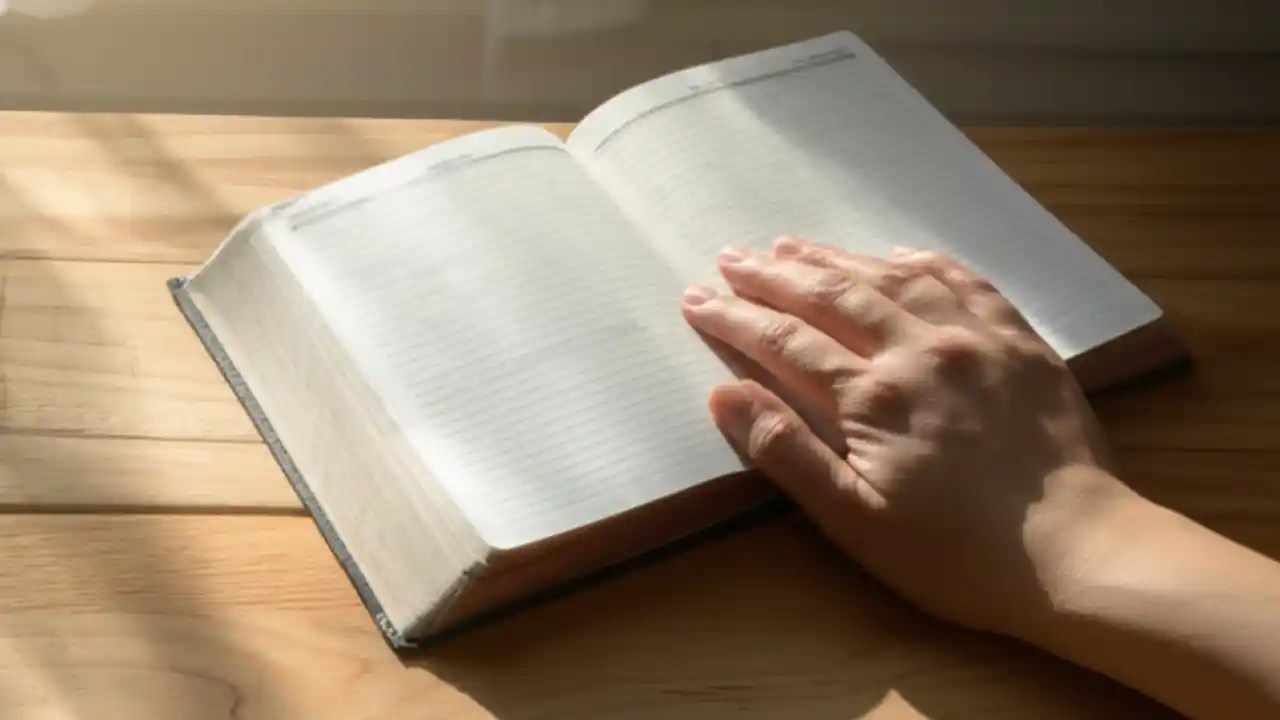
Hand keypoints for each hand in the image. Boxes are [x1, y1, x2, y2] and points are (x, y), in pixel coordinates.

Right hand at [680, 238, 1136, 636]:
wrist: (1079, 552)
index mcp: (873, 395)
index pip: (784, 341)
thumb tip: (723, 394)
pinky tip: (898, 252)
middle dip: (773, 275)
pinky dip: (922, 260)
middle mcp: (919, 348)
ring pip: (889, 277)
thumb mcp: (856, 521)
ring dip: (835, 258)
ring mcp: (975, 337)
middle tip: (731, 256)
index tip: (695, 298)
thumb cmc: (958, 555)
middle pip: (830, 296)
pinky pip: (964, 280)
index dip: (734, 318)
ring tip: (791, 243)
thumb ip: (787, 452)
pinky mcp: (1020, 341)